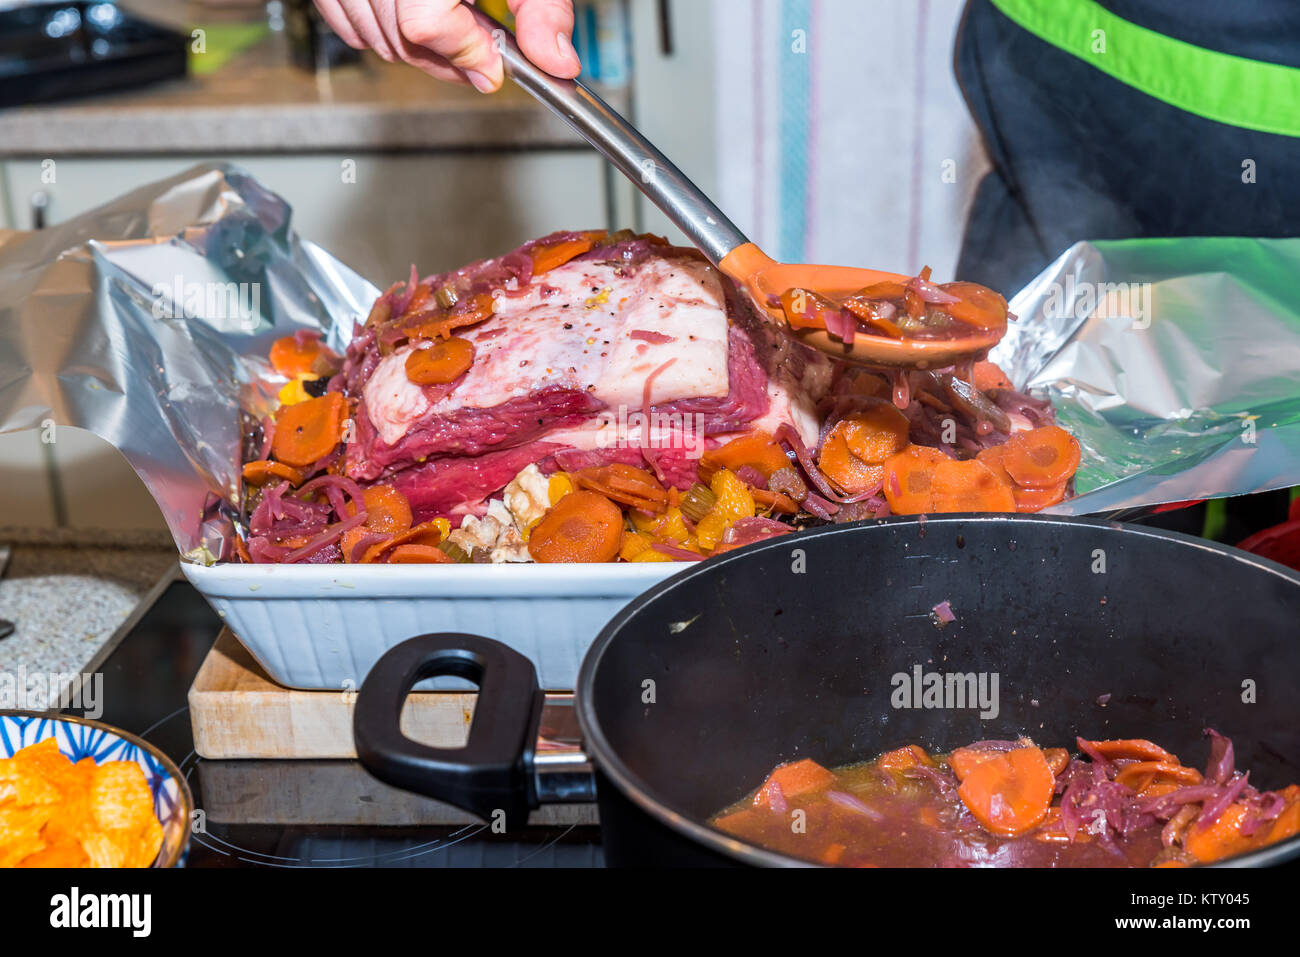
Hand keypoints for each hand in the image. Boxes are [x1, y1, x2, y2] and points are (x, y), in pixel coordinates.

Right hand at [313, 0, 580, 91]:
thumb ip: (541, 6)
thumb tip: (554, 59)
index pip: (426, 22)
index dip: (464, 51)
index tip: (492, 64)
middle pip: (400, 35)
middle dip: (447, 59)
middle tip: (482, 55)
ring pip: (370, 34)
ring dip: (415, 50)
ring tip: (454, 32)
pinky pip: (341, 14)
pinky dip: (377, 29)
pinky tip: (412, 18)